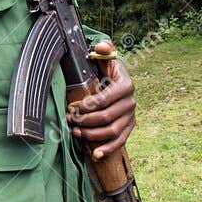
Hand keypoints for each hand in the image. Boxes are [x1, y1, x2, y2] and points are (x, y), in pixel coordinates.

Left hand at [67, 40, 136, 159]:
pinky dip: (109, 149)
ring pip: (112, 131)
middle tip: (70, 120)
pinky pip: (120, 141)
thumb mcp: (105, 56)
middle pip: (107, 117)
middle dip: (86, 121)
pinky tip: (96, 154)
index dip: (86, 106)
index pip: (104, 100)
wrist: (118, 80)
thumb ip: (103, 49)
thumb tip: (100, 46)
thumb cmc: (108, 68)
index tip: (71, 108)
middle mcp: (131, 102)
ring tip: (76, 133)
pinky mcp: (129, 127)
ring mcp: (131, 116)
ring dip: (93, 135)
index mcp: (125, 85)